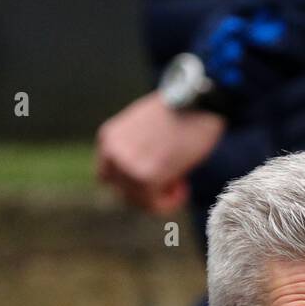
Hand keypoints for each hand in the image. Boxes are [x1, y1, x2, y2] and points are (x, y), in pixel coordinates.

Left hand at [95, 90, 227, 214]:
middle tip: (172, 182)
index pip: (107, 177)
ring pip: (139, 201)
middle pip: (123, 193)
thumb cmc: (180, 111)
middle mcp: (112, 154)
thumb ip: (136, 149)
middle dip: (147, 192)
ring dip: (161, 198)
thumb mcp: (145, 126)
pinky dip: (170, 202)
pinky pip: (155, 205)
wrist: (197, 100)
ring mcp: (126, 167)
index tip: (154, 177)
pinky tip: (183, 185)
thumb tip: (144, 173)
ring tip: (181, 182)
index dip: (130, 183)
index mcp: (108, 138)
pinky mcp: (145, 178)